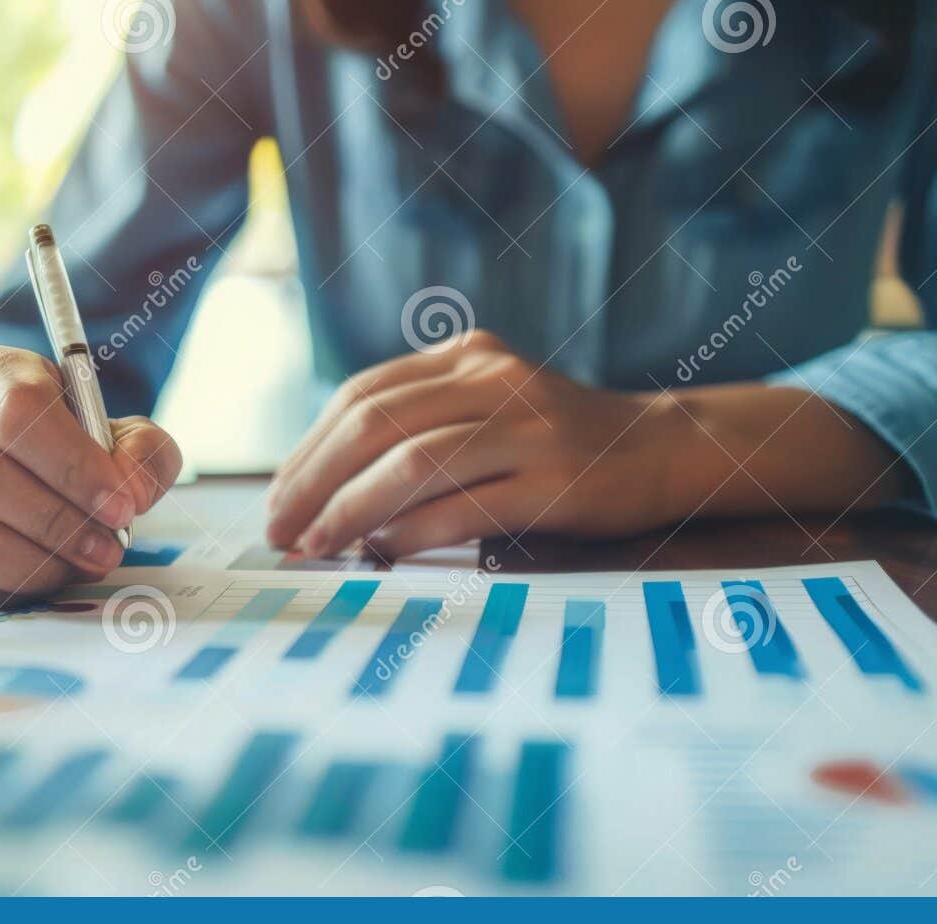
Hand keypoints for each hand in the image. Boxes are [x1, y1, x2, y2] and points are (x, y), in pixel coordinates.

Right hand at [0, 345, 182, 609]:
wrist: (30, 486)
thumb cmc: (76, 455)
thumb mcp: (124, 439)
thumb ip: (143, 452)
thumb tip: (129, 491)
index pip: (17, 409)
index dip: (73, 463)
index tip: (122, 503)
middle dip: (57, 521)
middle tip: (109, 547)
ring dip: (40, 562)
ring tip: (86, 563)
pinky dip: (15, 590)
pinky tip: (47, 577)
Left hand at [266, 333, 676, 558]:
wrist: (658, 449)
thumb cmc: (555, 442)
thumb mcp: (487, 407)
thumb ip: (419, 427)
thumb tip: (324, 492)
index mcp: (466, 356)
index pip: (362, 395)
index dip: (308, 450)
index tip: (278, 499)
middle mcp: (492, 379)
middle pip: (374, 423)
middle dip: (313, 482)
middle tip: (280, 529)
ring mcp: (527, 427)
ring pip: (410, 463)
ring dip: (349, 510)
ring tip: (315, 546)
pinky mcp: (553, 481)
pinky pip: (461, 507)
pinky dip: (409, 534)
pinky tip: (378, 555)